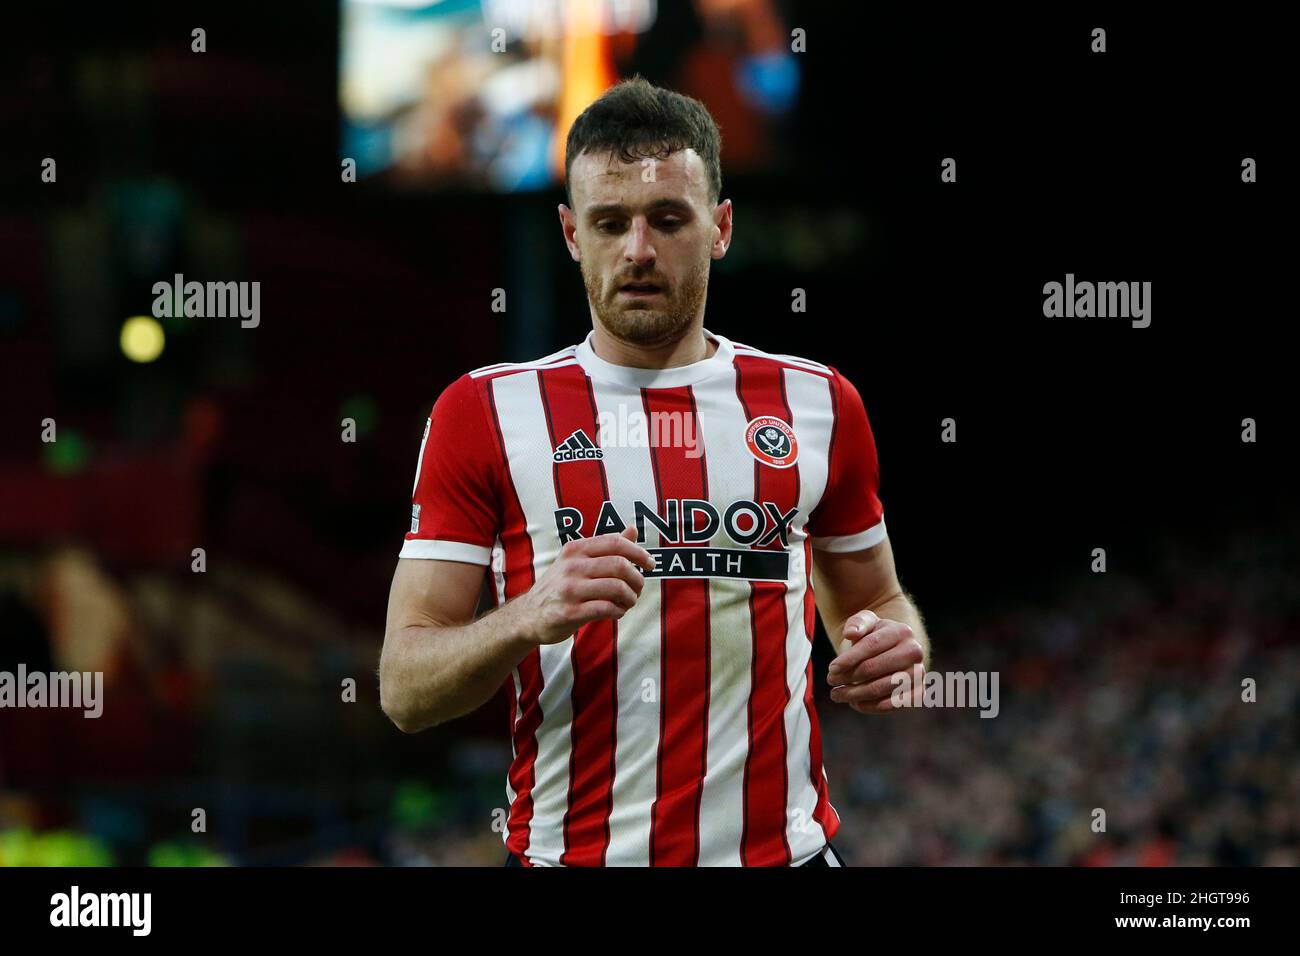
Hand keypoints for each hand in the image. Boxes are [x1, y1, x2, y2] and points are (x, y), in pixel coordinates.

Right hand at [513, 526, 654, 645]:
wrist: (528, 615)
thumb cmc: (560, 586)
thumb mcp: (577, 560)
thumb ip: (606, 546)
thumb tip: (633, 529)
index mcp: (575, 550)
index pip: (615, 543)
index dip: (638, 552)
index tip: (650, 564)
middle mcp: (571, 566)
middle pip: (620, 565)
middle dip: (637, 579)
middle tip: (638, 588)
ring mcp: (569, 589)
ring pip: (616, 588)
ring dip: (630, 597)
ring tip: (628, 602)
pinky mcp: (569, 612)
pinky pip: (606, 609)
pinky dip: (618, 611)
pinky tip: (616, 612)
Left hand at [826, 610, 924, 713]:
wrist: (892, 651)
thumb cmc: (874, 636)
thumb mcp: (865, 622)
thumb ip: (857, 623)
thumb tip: (850, 633)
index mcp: (901, 631)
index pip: (871, 645)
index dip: (849, 658)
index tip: (832, 668)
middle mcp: (914, 652)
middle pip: (873, 668)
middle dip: (848, 677)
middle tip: (831, 681)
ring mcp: (918, 674)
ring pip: (881, 688)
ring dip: (855, 694)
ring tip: (837, 694)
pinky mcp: (918, 694)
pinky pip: (894, 705)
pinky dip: (872, 707)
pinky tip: (855, 703)